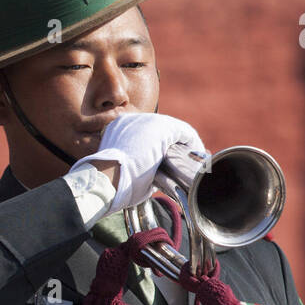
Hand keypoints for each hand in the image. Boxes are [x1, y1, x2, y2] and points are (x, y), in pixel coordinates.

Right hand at [70, 113, 204, 211]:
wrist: (106, 179)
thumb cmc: (112, 183)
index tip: (169, 158)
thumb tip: (158, 175)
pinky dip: (192, 141)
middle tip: (185, 157)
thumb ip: (138, 164)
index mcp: (118, 130)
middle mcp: (131, 120)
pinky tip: (197, 153)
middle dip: (175, 144)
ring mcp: (145, 121)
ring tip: (193, 156)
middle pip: (161, 129)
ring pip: (173, 129)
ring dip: (185, 142)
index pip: (146, 134)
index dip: (161, 146)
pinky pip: (183, 131)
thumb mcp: (122, 170)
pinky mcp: (160, 127)